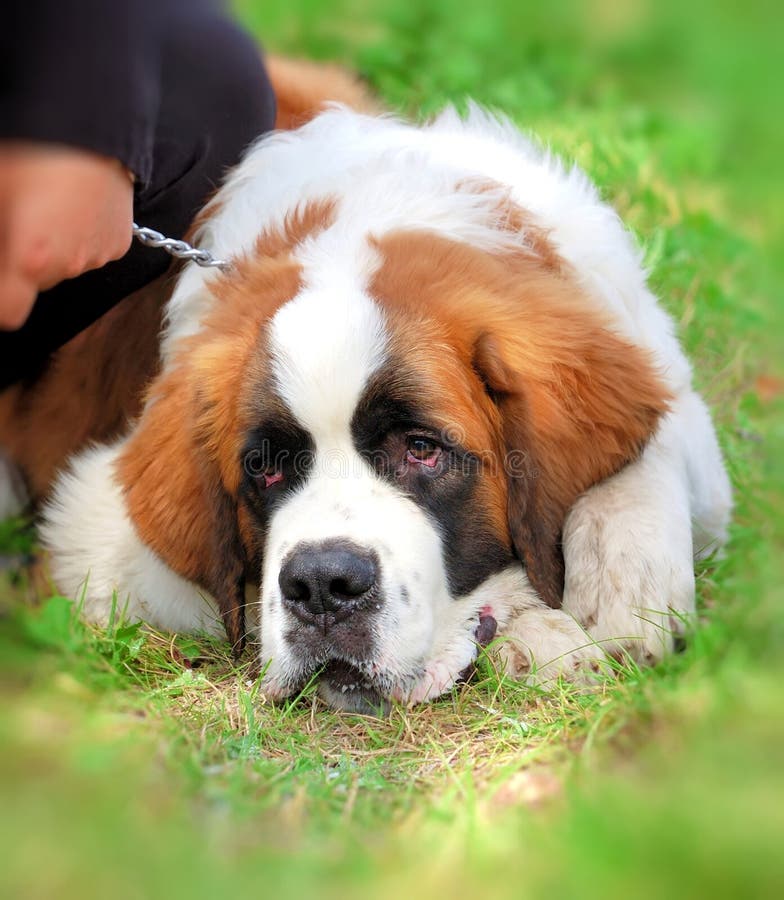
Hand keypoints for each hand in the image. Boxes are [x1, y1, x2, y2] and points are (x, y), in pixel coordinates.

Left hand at [0, 143, 133, 329]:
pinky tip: (77, 205)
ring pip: (66, 266)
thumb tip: (3, 241)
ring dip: (56, 248)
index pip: (8, 311)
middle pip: (36, 283)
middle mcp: (65, 266)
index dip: (0, 303)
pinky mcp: (118, 242)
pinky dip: (82, 237)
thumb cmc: (31, 150)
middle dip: (25, 261)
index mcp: (28, 257)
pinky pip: (92, 251)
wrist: (91, 126)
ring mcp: (96, 255)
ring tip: (52, 207)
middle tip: (19, 222)